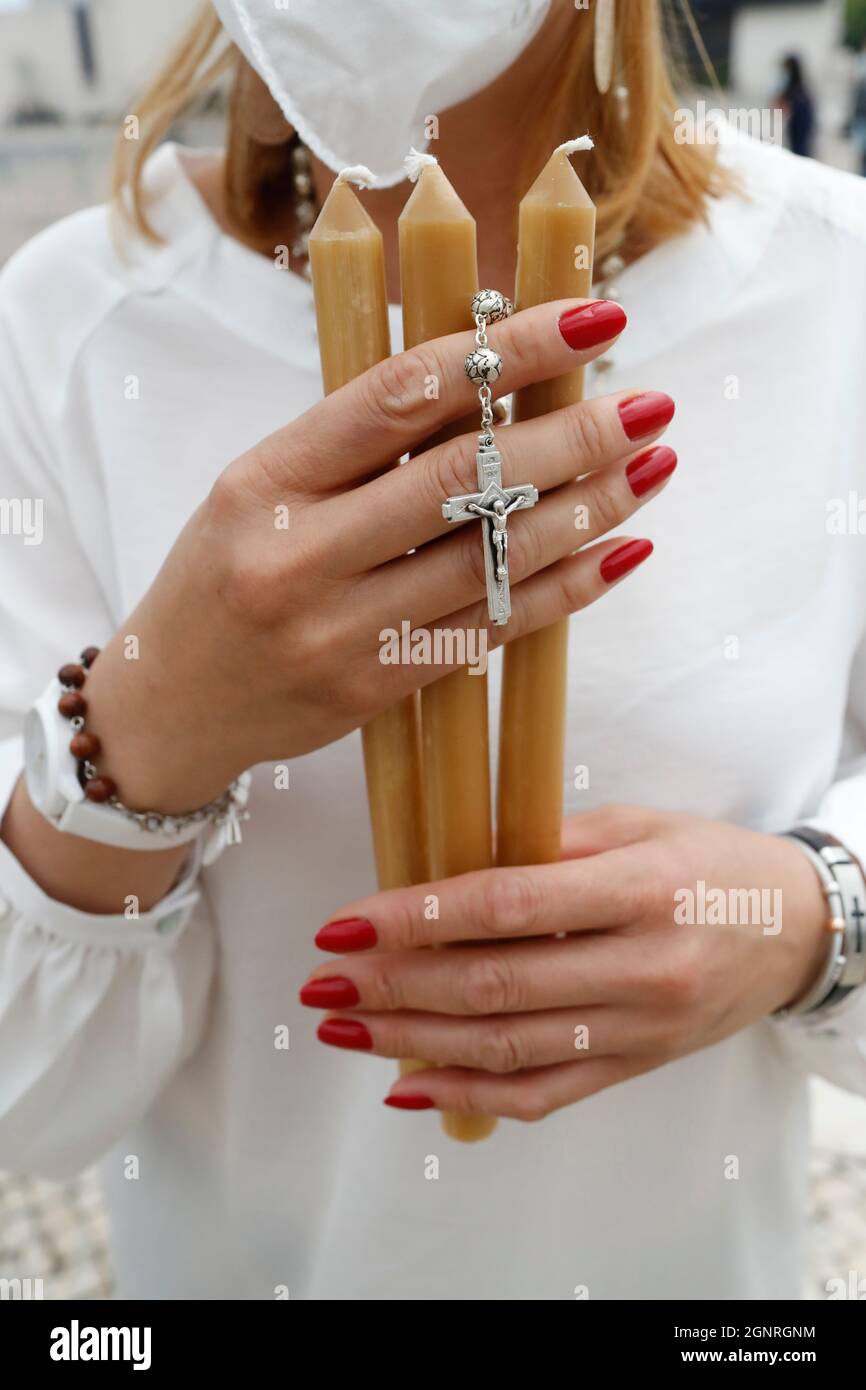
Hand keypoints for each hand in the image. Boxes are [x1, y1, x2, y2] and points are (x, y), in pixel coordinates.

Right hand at [82, 299, 674, 811]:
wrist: (167, 707)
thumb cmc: (219, 579)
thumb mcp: (257, 489)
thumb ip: (356, 444)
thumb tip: (491, 382)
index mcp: (266, 480)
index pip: (400, 395)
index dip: (505, 351)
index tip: (584, 320)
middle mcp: (299, 555)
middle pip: (459, 482)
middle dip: (569, 437)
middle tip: (648, 404)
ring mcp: (338, 632)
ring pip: (488, 561)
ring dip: (586, 511)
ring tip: (652, 467)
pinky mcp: (373, 690)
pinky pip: (488, 631)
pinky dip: (564, 590)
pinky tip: (618, 552)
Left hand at [301, 807, 829, 1120]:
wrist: (794, 929)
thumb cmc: (709, 862)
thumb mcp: (638, 825)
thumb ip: (548, 845)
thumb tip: (446, 865)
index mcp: (640, 891)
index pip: (508, 908)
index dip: (418, 918)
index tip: (347, 922)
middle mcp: (642, 969)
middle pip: (494, 987)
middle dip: (394, 986)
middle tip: (322, 978)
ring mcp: (639, 1030)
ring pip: (506, 1049)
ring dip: (410, 1043)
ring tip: (341, 1026)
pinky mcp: (633, 1067)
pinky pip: (542, 1095)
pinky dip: (468, 1096)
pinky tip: (407, 1084)